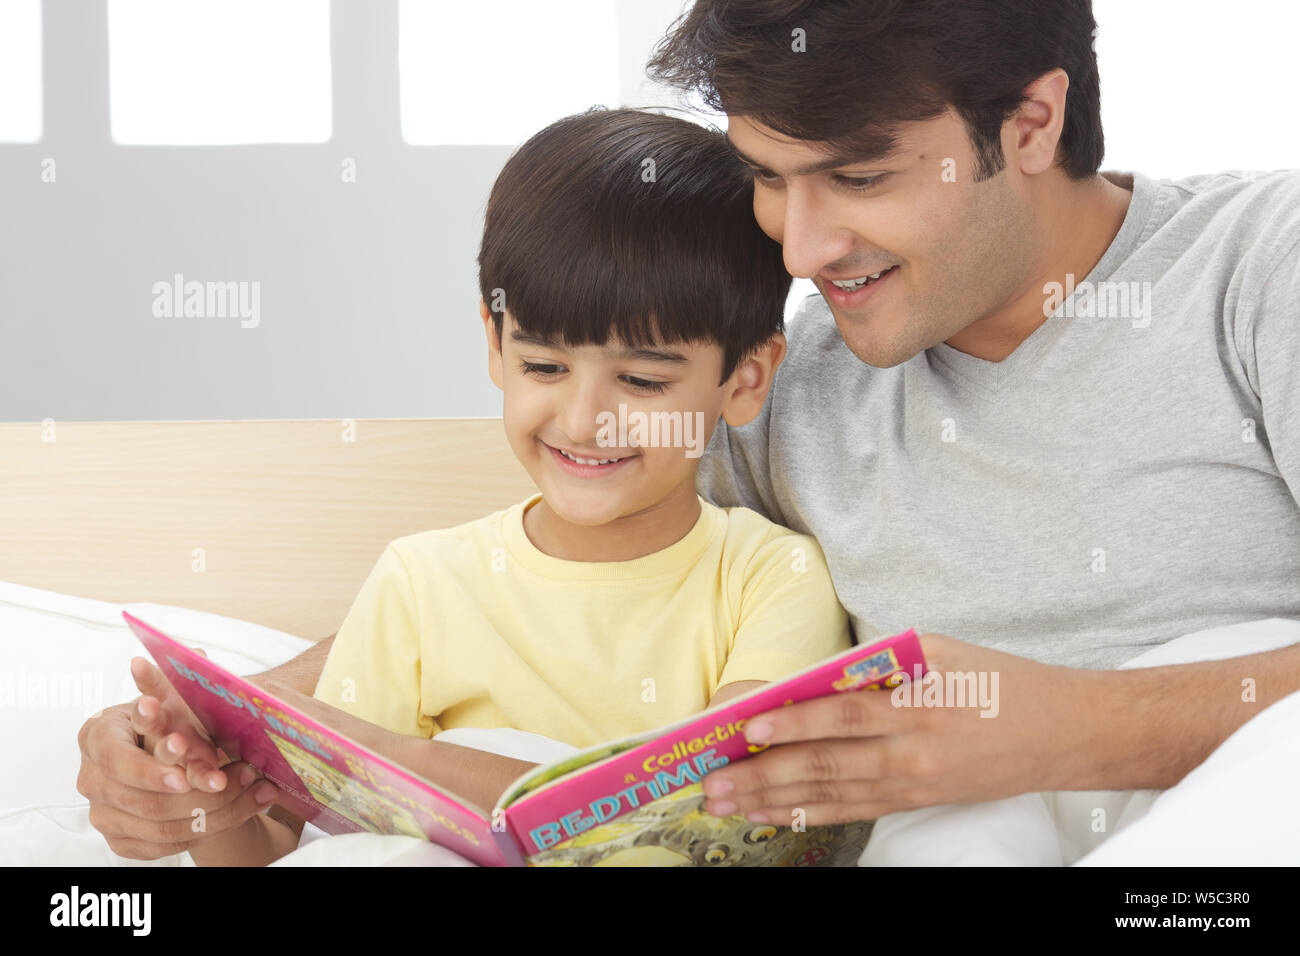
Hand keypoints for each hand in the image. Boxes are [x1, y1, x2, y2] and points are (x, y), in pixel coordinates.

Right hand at [75, 656, 276, 858]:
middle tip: (245, 775)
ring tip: (258, 787)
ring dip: (218, 809)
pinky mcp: (123, 840)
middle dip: (202, 791)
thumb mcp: (171, 700)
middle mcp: (92, 778)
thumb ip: (177, 686)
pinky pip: (167, 846)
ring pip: (164, 827)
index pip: (119, 759)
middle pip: (146, 801)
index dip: (154, 765)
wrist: (166, 759)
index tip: (189, 755)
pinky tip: (245, 807)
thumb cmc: (167, 721)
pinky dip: (211, 829)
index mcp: (96, 735)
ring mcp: (104, 814)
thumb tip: (199, 655)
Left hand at [699, 633, 1101, 826]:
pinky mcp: (916, 800)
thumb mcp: (943, 651)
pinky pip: (853, 811)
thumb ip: (880, 662)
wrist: (1064, 732)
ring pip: (832, 795)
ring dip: (773, 801)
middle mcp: (914, 753)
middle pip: (827, 766)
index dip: (797, 722)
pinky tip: (773, 814)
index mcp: (921, 706)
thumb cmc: (1000, 681)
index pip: (847, 716)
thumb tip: (815, 675)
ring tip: (726, 804)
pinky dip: (808, 813)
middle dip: (764, 776)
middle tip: (713, 783)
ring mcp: (914, 784)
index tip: (751, 726)